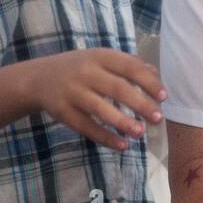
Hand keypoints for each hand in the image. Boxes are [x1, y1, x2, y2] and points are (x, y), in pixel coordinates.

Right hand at [27, 49, 167, 150]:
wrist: (37, 78)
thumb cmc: (79, 68)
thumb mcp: (100, 59)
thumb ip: (127, 65)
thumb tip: (156, 77)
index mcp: (99, 56)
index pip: (128, 67)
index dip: (147, 82)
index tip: (164, 96)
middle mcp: (85, 72)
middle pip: (117, 88)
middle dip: (140, 104)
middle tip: (158, 118)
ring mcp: (73, 92)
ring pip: (100, 108)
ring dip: (123, 122)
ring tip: (141, 133)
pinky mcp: (63, 112)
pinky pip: (86, 127)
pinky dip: (105, 137)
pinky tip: (122, 145)